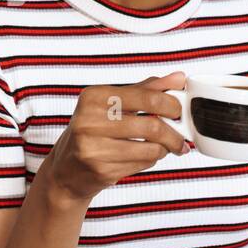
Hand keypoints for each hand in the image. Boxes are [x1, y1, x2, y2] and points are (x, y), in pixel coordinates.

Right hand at [43, 72, 187, 202]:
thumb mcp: (113, 104)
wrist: (66, 170)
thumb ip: (146, 90)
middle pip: (152, 126)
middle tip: (181, 137)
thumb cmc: (93, 131)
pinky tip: (144, 156)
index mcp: (94, 96)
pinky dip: (150, 160)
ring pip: (150, 149)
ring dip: (164, 149)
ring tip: (164, 148)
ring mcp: (93, 147)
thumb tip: (178, 77)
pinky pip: (142, 164)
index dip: (171, 105)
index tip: (179, 111)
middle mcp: (89, 120)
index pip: (147, 97)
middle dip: (174, 134)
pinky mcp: (100, 170)